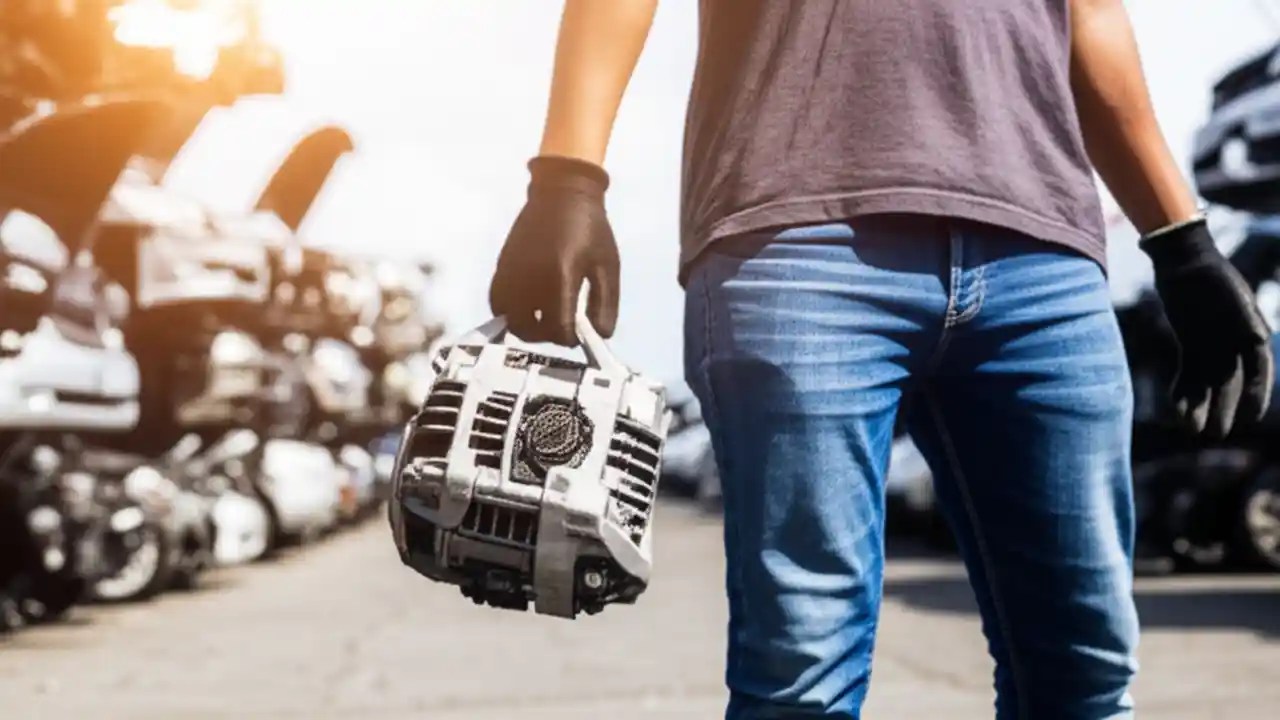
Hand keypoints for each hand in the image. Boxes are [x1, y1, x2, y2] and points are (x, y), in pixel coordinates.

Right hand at [489, 156, 619, 346]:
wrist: (562, 192)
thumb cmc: (590, 229)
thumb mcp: (607, 266)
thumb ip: (605, 305)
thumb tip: (599, 336)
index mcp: (561, 276)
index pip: (558, 327)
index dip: (570, 339)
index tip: (578, 335)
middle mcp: (531, 278)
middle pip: (529, 329)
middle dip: (547, 336)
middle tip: (561, 328)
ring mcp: (511, 272)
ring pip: (509, 320)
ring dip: (527, 327)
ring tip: (544, 319)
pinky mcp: (501, 267)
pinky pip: (498, 303)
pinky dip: (510, 313)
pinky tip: (528, 306)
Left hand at [1143, 218, 1274, 437]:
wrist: (1183, 261)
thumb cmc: (1210, 276)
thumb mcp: (1230, 295)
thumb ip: (1244, 318)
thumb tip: (1259, 338)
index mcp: (1252, 333)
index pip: (1260, 371)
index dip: (1256, 395)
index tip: (1251, 417)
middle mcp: (1235, 344)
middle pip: (1230, 383)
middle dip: (1223, 409)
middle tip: (1215, 434)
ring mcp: (1213, 345)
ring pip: (1208, 382)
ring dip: (1200, 405)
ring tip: (1191, 429)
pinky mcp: (1191, 344)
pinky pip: (1188, 372)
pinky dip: (1183, 390)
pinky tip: (1176, 408)